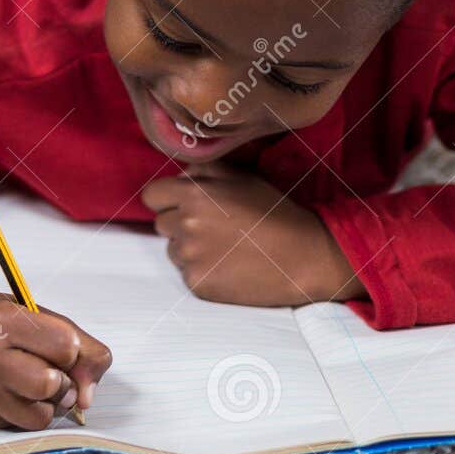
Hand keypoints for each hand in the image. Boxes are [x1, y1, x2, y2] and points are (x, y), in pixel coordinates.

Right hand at [0, 286, 112, 431]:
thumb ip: (79, 346)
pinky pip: (20, 427)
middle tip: (50, 370)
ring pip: (40, 416)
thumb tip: (87, 398)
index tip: (59, 346)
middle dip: (62, 381)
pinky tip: (8, 391)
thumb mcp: (35, 314)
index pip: (66, 345)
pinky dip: (25, 412)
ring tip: (30, 383)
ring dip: (47, 403)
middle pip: (51, 384)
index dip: (72, 349)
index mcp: (3, 319)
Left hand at [141, 165, 360, 306]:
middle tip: (214, 226)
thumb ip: (203, 170)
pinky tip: (228, 266)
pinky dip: (203, 270)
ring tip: (225, 247)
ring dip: (190, 248)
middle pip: (161, 223)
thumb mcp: (241, 177)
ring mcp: (190, 256)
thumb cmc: (275, 212)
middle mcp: (186, 224)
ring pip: (173, 249)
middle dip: (180, 223)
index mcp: (193, 194)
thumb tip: (179, 175)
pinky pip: (187, 273)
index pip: (152, 195)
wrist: (302, 256)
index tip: (182, 204)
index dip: (166, 199)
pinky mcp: (197, 283)